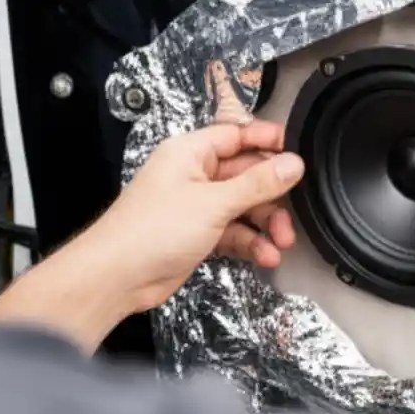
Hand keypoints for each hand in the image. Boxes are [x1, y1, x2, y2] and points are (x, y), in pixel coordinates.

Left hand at [0, 120, 303, 353]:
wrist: (116, 277)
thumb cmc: (153, 230)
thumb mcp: (213, 203)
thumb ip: (257, 184)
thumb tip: (293, 163)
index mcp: (190, 152)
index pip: (237, 135)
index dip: (268, 142)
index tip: (298, 153)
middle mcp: (193, 174)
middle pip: (245, 175)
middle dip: (272, 196)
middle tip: (292, 215)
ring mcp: (195, 206)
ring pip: (243, 207)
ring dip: (265, 225)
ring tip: (281, 243)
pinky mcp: (197, 235)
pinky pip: (233, 232)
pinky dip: (250, 243)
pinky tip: (265, 256)